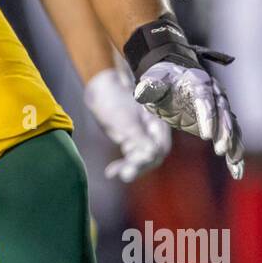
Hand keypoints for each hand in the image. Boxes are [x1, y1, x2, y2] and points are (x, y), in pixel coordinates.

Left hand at [84, 67, 170, 182]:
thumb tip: (152, 155)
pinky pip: (130, 157)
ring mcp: (142, 137)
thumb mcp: (125, 120)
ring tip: (115, 174)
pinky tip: (110, 173)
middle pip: (152, 155)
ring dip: (130, 167)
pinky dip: (122, 164)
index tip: (138, 163)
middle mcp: (152, 132)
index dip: (151, 157)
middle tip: (126, 174)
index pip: (160, 146)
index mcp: (157, 123)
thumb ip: (139, 137)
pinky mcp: (131, 141)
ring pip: (140, 159)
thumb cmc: (114, 99)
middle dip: (139, 166)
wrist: (100, 88)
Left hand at [133, 61, 243, 179]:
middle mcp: (214, 92)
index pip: (205, 98)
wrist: (171, 80)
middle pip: (223, 112)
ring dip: (233, 143)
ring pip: (231, 125)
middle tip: (221, 150)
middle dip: (224, 132)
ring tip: (234, 161)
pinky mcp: (220, 122)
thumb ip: (149, 87)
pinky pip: (232, 137)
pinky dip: (235, 153)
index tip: (207, 136)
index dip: (208, 117)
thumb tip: (142, 91)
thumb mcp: (152, 81)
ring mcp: (219, 107)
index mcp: (197, 81)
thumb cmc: (160, 81)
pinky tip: (237, 171)